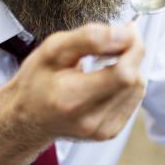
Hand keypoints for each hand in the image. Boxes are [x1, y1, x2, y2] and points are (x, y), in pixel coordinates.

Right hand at [0, 23, 145, 144]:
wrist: (27, 117)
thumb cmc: (36, 81)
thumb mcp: (53, 49)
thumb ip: (89, 38)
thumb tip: (125, 34)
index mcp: (72, 98)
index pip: (123, 74)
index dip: (132, 49)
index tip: (127, 32)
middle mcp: (90, 120)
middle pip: (134, 81)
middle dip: (131, 55)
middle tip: (116, 43)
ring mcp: (101, 130)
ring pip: (137, 89)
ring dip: (129, 69)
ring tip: (104, 65)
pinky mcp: (109, 132)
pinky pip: (133, 100)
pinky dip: (125, 85)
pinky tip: (106, 81)